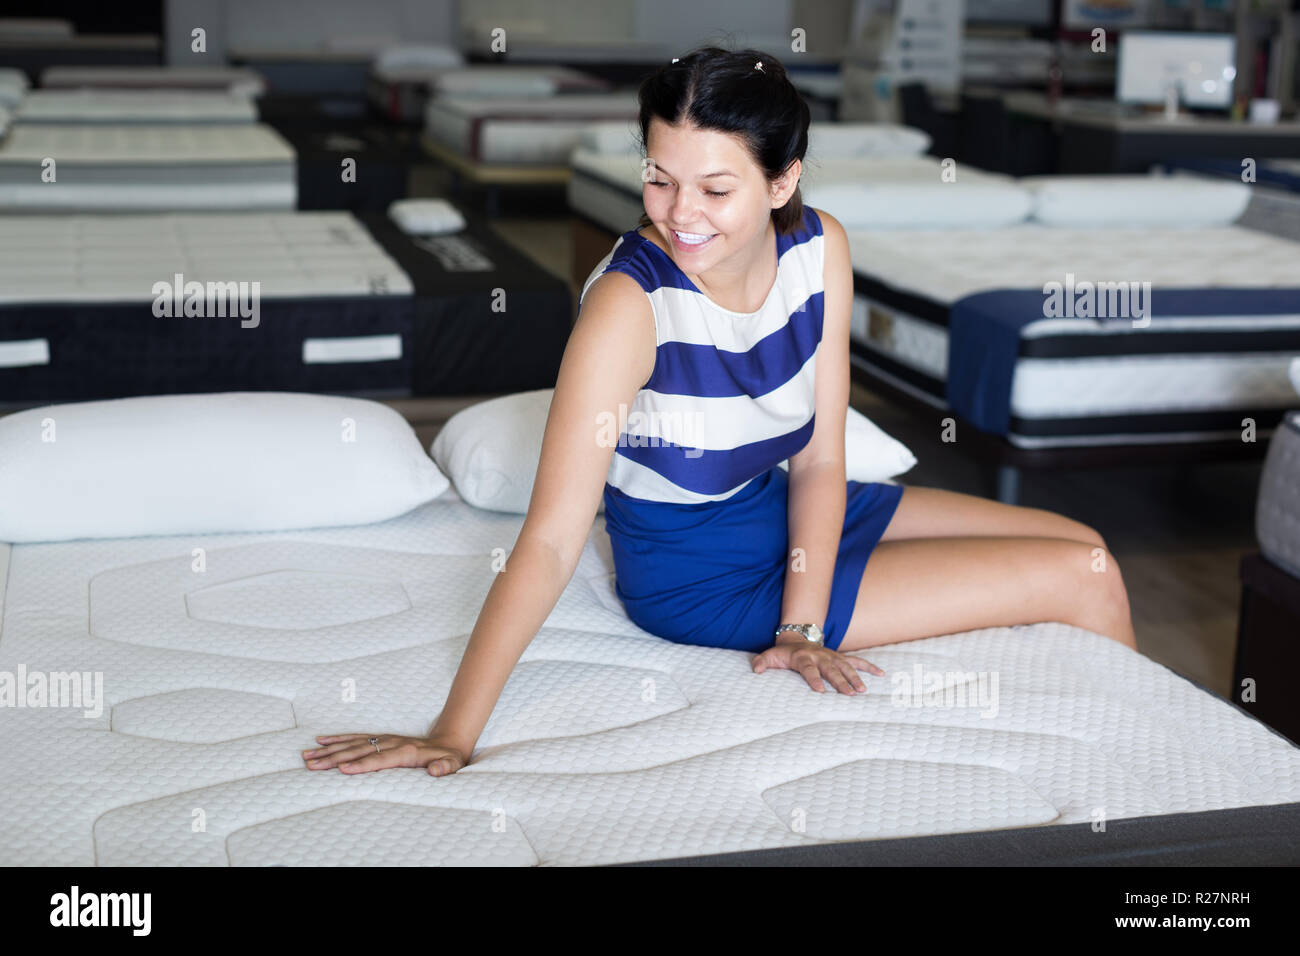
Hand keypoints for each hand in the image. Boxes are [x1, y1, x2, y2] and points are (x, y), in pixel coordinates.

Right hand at [301, 734, 467, 776]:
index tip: (342, 770)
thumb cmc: (448, 758)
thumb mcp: (453, 764)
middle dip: (334, 758)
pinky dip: (338, 739)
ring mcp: (384, 739)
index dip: (361, 765)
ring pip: (352, 743)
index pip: (379, 759)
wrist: (448, 741)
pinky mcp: (380, 738)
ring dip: (329, 750)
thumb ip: (445, 767)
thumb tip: (437, 770)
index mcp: (406, 751)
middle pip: (359, 751)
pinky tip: (321, 741)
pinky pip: (355, 737)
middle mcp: (391, 742)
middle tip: (312, 765)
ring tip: (308, 755)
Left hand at [752, 639, 883, 694]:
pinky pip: (858, 661)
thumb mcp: (770, 656)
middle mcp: (820, 656)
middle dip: (840, 682)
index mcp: (802, 657)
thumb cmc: (783, 654)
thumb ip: (762, 662)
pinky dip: (870, 667)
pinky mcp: (840, 657)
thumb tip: (756, 670)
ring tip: (863, 691)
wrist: (797, 638)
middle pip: (831, 669)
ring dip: (855, 677)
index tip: (821, 691)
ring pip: (846, 666)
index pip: (808, 669)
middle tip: (849, 695)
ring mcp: (832, 656)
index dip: (814, 679)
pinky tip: (882, 674)